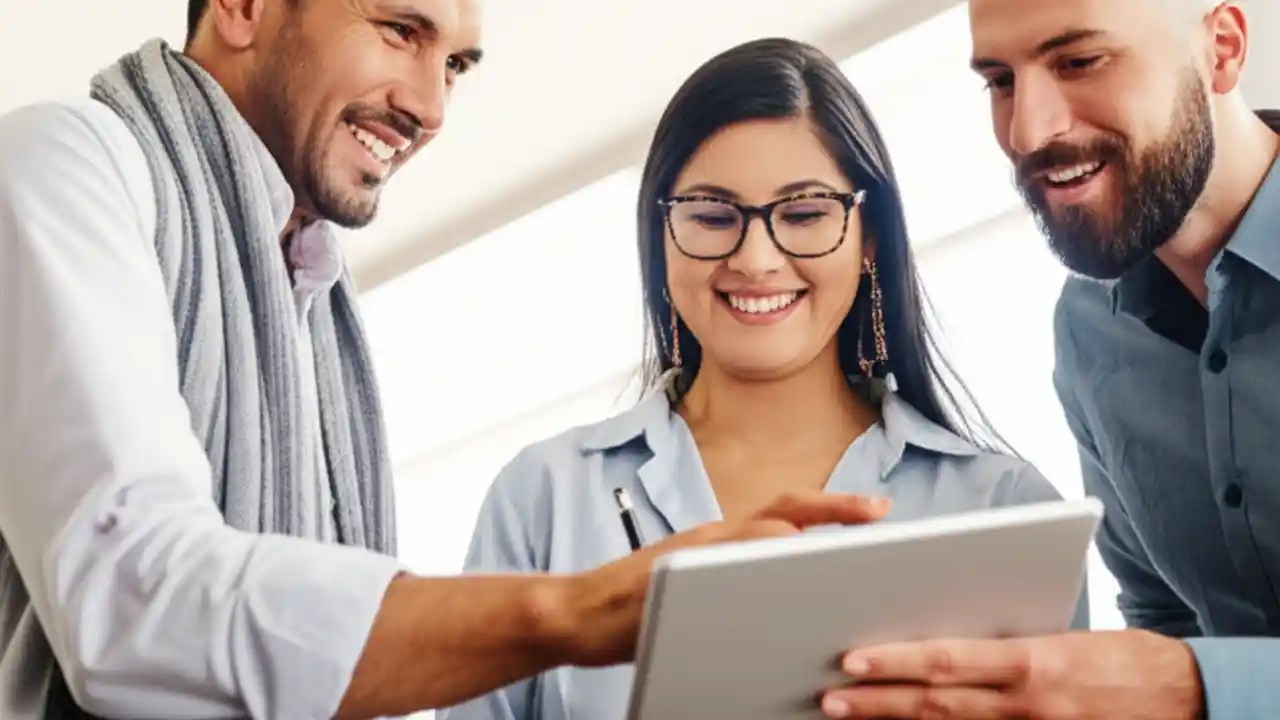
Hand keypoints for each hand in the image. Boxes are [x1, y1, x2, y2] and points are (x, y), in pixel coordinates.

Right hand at [563, 491, 891, 666]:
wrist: (576, 615)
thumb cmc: (636, 609)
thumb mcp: (696, 589)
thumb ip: (737, 580)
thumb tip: (789, 581)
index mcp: (723, 540)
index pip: (785, 513)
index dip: (831, 509)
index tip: (875, 509)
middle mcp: (713, 537)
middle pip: (783, 510)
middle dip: (833, 509)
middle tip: (879, 511)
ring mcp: (693, 553)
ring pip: (759, 531)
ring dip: (805, 532)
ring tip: (846, 542)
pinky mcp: (673, 574)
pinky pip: (723, 562)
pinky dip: (755, 556)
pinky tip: (783, 564)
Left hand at [820, 630, 1202, 718]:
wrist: (1186, 697)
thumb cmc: (1119, 657)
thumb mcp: (1060, 637)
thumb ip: (1001, 644)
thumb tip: (937, 642)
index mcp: (1031, 660)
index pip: (948, 660)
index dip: (896, 662)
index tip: (852, 658)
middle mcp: (1028, 703)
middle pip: (937, 704)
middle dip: (878, 702)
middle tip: (829, 698)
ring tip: (851, 716)